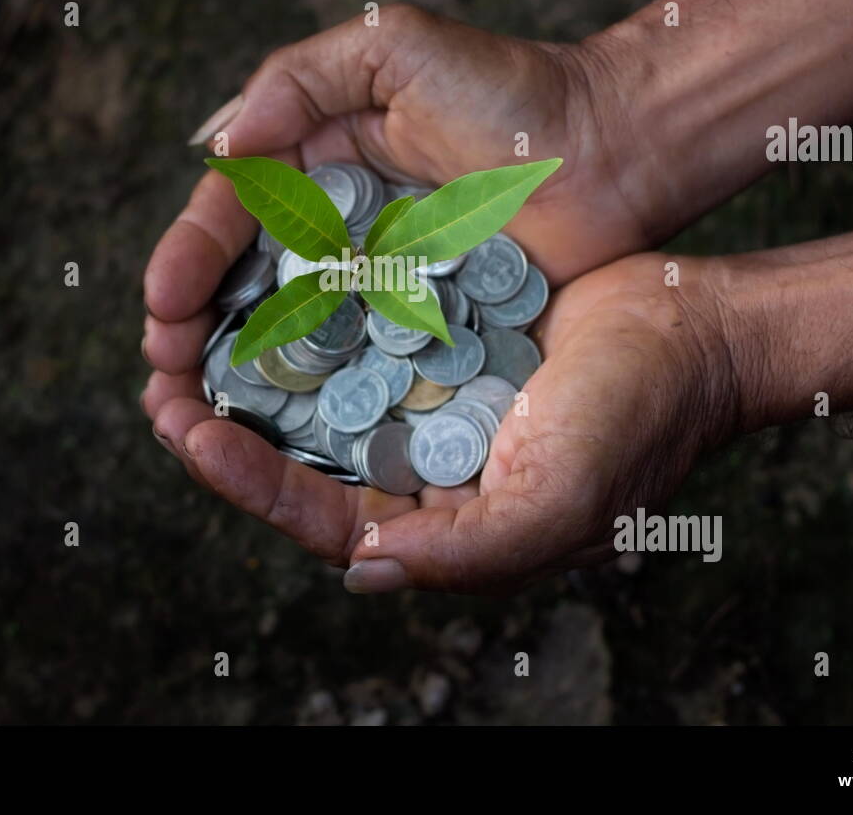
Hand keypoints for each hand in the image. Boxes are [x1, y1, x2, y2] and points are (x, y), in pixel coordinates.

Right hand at [143, 5, 650, 382]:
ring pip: (287, 335)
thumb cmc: (510, 90)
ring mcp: (376, 285)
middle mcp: (335, 227)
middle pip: (242, 284)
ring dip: (235, 376)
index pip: (231, 212)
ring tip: (193, 416)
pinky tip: (276, 432)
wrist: (612, 151)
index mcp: (315, 161)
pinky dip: (312, 399)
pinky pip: (356, 368)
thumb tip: (218, 149)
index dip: (190, 257)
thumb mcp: (395, 47)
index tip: (163, 301)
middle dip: (192, 329)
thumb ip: (298, 80)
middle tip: (164, 373)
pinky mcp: (421, 331)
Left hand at [143, 253, 739, 593]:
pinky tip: (263, 283)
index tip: (187, 431)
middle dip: (225, 428)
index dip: (246, 480)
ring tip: (186, 337)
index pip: (318, 512)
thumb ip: (462, 551)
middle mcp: (421, 465)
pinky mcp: (435, 336)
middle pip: (300, 458)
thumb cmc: (633, 424)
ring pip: (316, 394)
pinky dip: (307, 314)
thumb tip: (362, 568)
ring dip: (252, 370)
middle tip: (159, 387)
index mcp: (437, 518)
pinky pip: (355, 331)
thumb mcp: (553, 505)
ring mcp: (425, 399)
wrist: (693, 333)